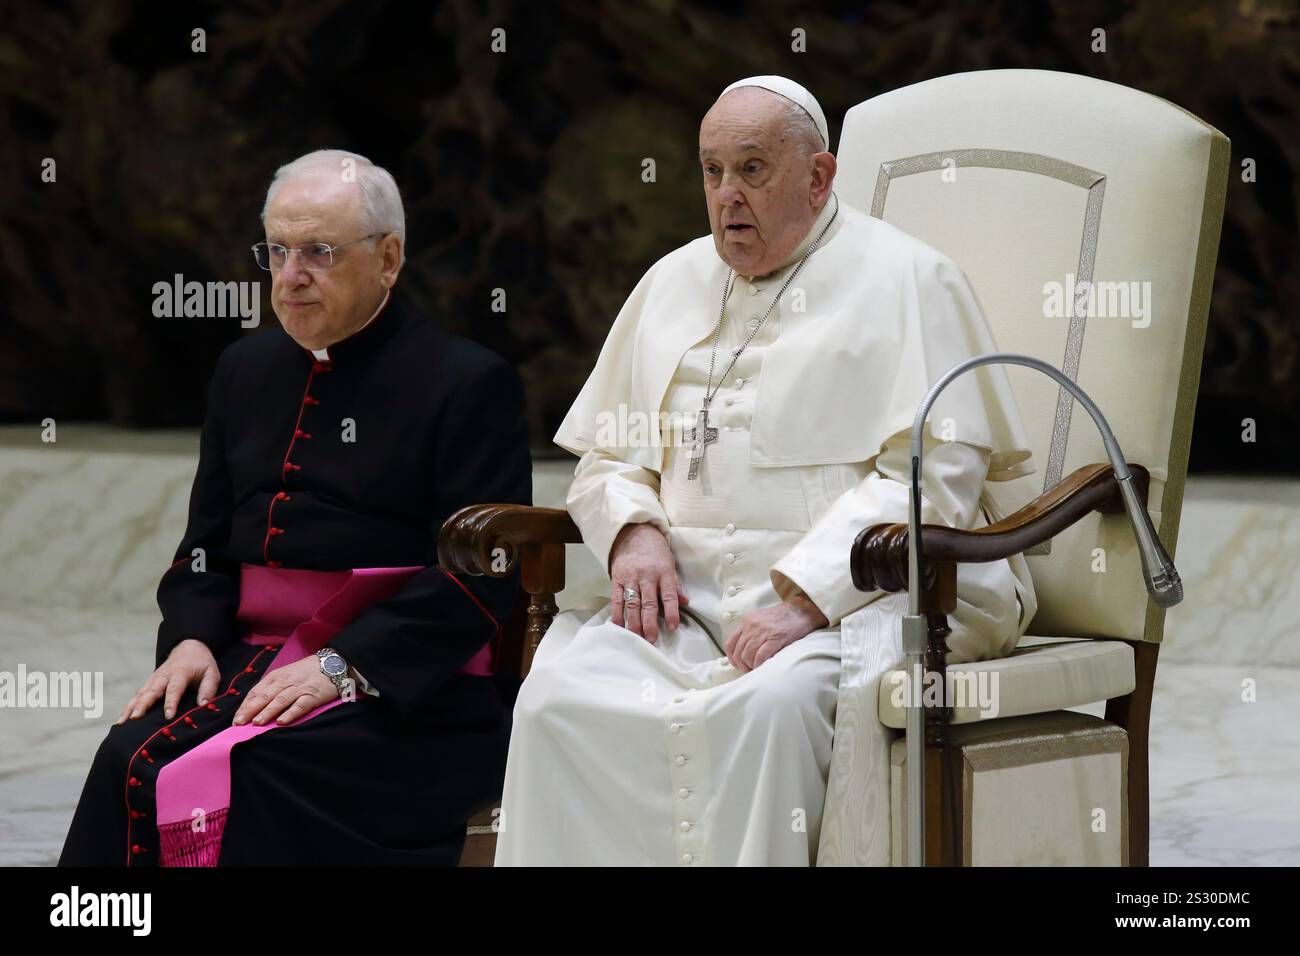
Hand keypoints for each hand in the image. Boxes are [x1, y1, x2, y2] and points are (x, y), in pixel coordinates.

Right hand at [117, 638, 219, 723]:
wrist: (189, 647)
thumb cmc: (202, 663)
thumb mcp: (211, 673)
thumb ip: (208, 688)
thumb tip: (203, 705)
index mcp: (180, 672)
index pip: (174, 688)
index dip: (171, 702)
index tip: (168, 715)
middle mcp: (163, 675)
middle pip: (151, 690)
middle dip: (143, 704)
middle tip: (135, 717)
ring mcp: (154, 679)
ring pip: (140, 693)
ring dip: (131, 706)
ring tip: (122, 722)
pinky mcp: (149, 683)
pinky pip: (137, 695)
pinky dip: (129, 706)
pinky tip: (122, 720)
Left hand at [232, 655, 338, 726]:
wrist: (333, 662)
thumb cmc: (306, 672)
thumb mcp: (285, 675)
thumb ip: (271, 688)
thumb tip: (252, 706)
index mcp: (276, 676)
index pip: (256, 692)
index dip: (245, 706)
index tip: (236, 719)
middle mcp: (286, 682)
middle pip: (265, 696)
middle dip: (251, 710)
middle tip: (239, 724)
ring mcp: (300, 688)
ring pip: (280, 700)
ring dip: (268, 711)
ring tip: (257, 723)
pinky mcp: (314, 695)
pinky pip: (301, 705)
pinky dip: (291, 713)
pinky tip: (282, 721)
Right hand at [609, 522, 687, 643]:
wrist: (633, 533)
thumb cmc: (655, 551)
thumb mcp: (670, 564)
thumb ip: (675, 584)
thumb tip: (685, 602)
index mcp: (663, 572)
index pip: (669, 595)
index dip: (671, 612)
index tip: (672, 627)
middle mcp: (646, 576)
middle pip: (648, 603)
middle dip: (649, 623)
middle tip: (651, 639)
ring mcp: (630, 578)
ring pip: (632, 603)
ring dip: (633, 622)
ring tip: (636, 637)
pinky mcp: (617, 580)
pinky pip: (616, 599)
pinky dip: (616, 614)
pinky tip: (618, 626)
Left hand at [724, 594, 828, 672]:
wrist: (802, 610)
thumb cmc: (783, 618)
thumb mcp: (761, 620)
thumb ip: (751, 632)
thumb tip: (744, 651)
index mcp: (747, 622)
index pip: (730, 643)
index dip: (732, 658)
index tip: (739, 665)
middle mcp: (752, 626)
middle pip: (738, 652)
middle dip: (742, 665)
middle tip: (750, 670)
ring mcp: (763, 632)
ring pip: (747, 656)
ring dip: (751, 667)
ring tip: (758, 669)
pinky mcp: (775, 638)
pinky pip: (761, 656)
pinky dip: (760, 665)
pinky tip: (764, 667)